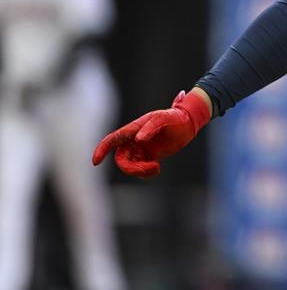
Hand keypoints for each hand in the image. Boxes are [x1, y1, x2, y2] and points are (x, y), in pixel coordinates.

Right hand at [92, 88, 211, 178]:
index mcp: (135, 127)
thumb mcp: (167, 117)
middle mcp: (135, 139)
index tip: (95, 162)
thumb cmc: (177, 116)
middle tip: (151, 167)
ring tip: (156, 168)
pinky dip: (146, 173)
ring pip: (130, 165)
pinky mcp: (149, 156)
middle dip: (131, 167)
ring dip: (140, 171)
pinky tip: (156, 169)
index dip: (102, 149)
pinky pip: (141, 169)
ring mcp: (141, 148)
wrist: (189, 122)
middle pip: (121, 158)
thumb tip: (137, 139)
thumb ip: (151, 126)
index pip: (114, 139)